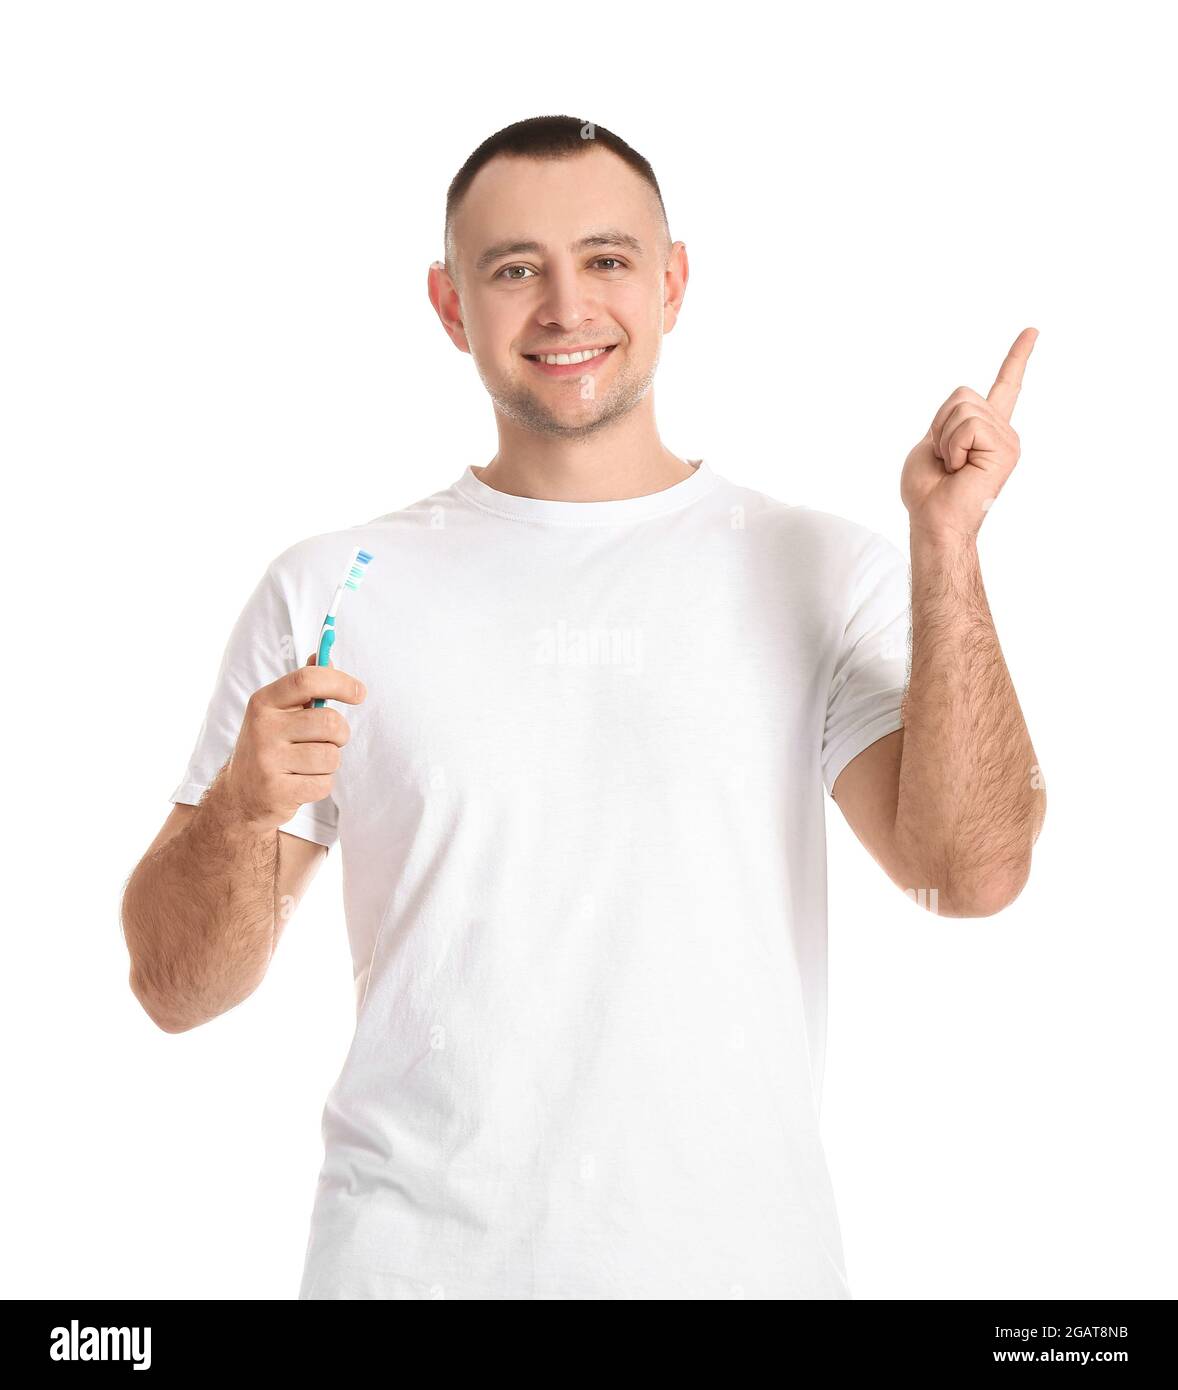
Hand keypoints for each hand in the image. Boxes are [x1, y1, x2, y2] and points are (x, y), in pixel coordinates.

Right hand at [221, 651, 367, 831]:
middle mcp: (262, 728)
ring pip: (331, 756)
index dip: (340, 682)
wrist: (239, 795)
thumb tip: (325, 657)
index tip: (359, 692)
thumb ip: (303, 687)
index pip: (306, 680)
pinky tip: (301, 782)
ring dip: (329, 761)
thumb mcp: (278, 712)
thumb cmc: (269, 746)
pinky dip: (321, 784)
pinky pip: (324, 784)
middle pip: (330, 722)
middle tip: (330, 740)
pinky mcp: (277, 792)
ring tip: (309, 763)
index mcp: (264, 702)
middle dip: (340, 734)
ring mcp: (267, 761)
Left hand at [901, 327, 1037, 543]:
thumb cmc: (928, 491)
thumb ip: (946, 423)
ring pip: (963, 409)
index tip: (1032, 331)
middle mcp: (1003, 431)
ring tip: (953, 467)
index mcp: (985, 429)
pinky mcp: (1005, 449)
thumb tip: (958, 414)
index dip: (1017, 357)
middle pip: (961, 394)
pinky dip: (952, 447)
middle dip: (940, 425)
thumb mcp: (930, 445)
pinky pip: (967, 426)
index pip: (1005, 386)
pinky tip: (959, 469)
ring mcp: (1007, 440)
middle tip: (945, 460)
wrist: (934, 522)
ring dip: (945, 439)